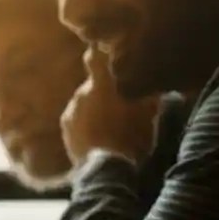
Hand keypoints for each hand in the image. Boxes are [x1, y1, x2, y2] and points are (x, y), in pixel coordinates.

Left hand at [61, 48, 161, 167]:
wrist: (103, 169)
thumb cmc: (130, 138)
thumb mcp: (148, 115)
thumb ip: (147, 95)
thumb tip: (153, 84)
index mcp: (101, 85)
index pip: (94, 57)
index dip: (99, 53)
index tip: (105, 51)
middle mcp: (81, 93)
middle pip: (93, 83)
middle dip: (104, 89)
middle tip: (120, 100)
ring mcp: (70, 111)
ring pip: (85, 101)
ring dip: (95, 106)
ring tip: (111, 122)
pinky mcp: (65, 127)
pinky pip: (77, 117)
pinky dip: (87, 121)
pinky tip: (99, 133)